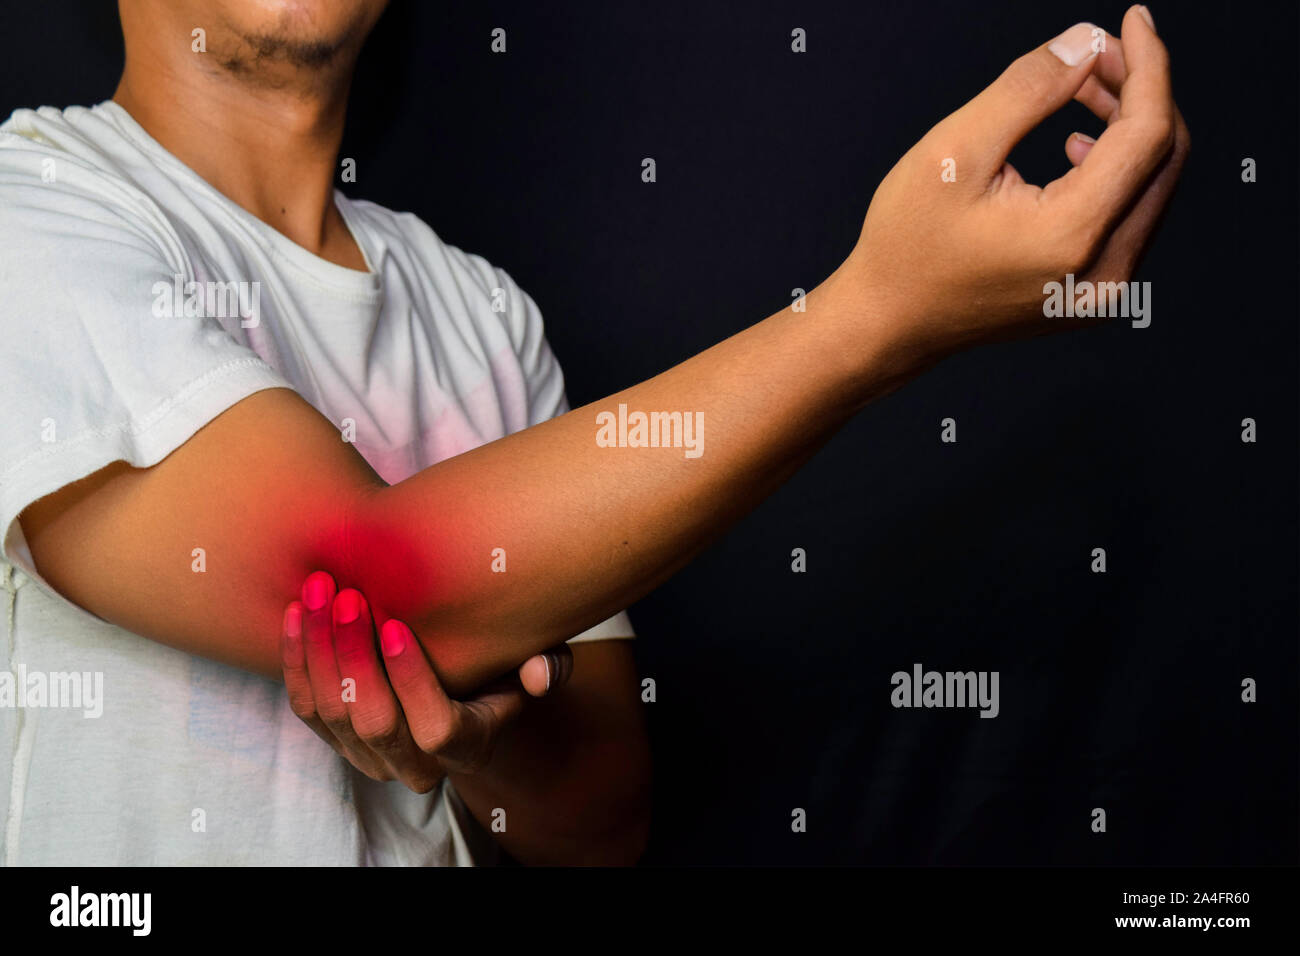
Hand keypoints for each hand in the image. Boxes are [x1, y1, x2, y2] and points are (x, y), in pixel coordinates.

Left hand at [281, 570, 572, 791]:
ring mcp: (368, 757)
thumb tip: (538, 674)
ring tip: (320, 590)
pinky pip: (305, 707)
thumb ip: (550, 665)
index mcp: (467, 747)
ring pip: (330, 712)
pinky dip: (297, 659)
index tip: (397, 625)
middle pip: (371, 720)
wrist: (462, 695)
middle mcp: (413, 764)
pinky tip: (297, 612)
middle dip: (353, 654)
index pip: (434, 728)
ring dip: (319, 649)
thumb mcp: (536, 664)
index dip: (412, 680)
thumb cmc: (502, 668)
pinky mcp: (334, 740)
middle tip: (347, 595)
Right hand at [835, 7, 1188, 365]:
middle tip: (1094, 52)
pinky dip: (1115, 170)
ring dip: (1128, 128)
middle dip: (1140, 92)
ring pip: (1151, 187)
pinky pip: (1130, 217)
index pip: (1148, 134)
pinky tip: (1075, 148)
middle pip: (1162, 159)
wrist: (886, 325)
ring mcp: (1102, 293)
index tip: (1132, 20)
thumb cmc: (906, 246)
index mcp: (1072, 237)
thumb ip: (1026, 90)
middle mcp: (1103, 275)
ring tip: (1079, 90)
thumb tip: (1086, 42)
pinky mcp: (1092, 296)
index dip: (1149, 67)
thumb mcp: (954, 152)